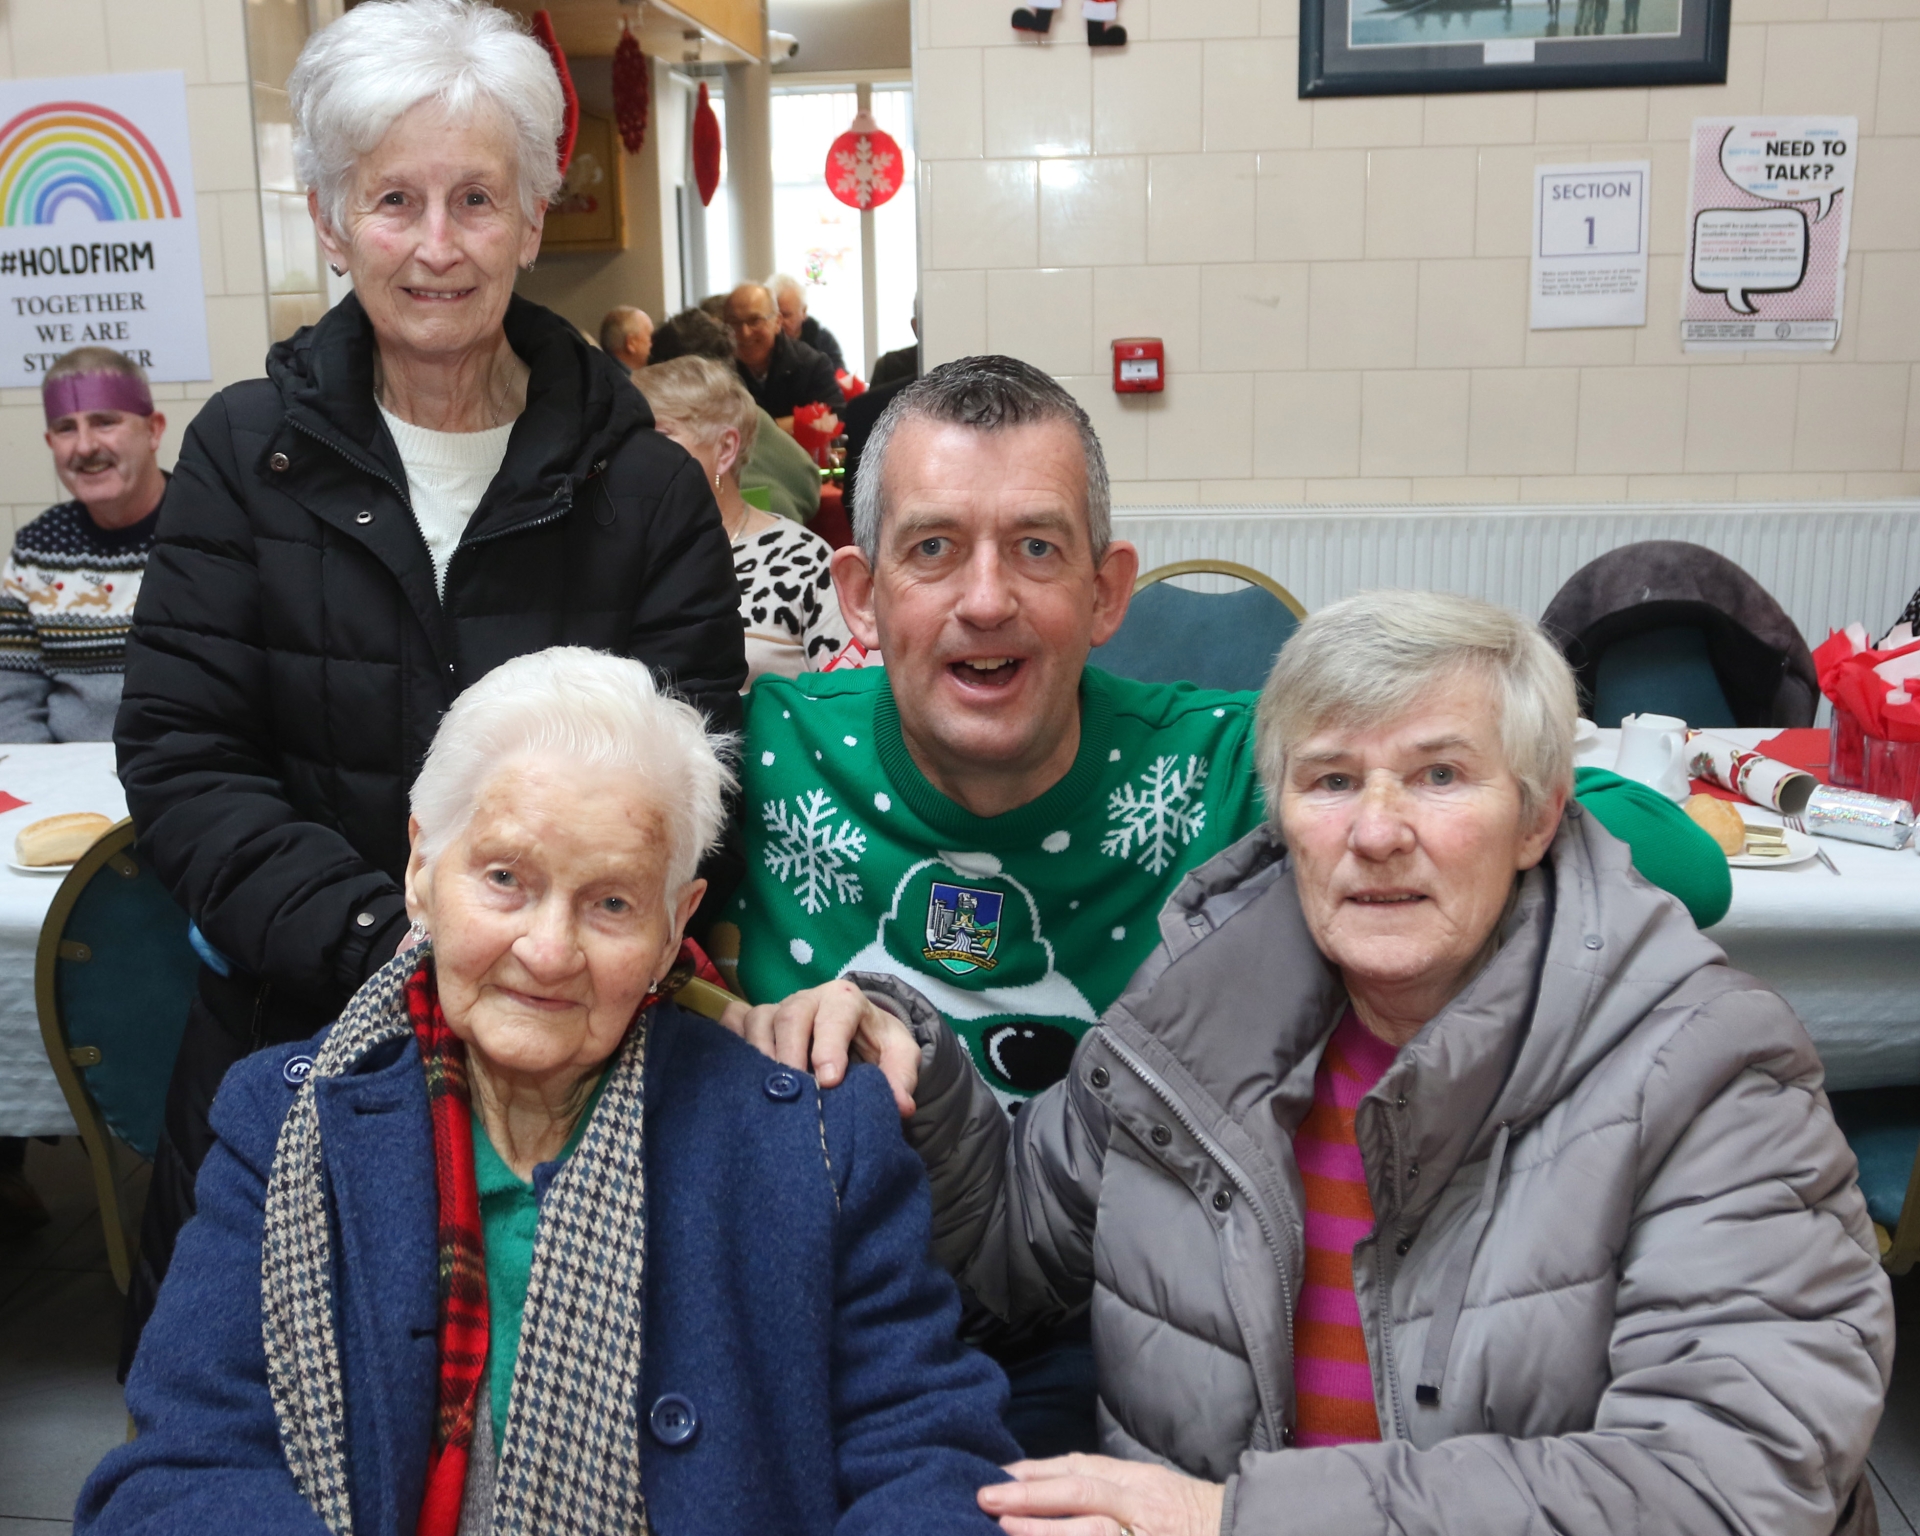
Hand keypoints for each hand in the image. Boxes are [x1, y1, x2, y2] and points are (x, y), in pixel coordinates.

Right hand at [716, 979, 920, 1116]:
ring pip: (758, 1020)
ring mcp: (777, 1008)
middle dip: (791, 1054)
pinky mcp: (754, 1021)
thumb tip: (901, 1106)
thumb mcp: (899, 1055)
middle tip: (797, 1091)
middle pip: (791, 1016)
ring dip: (761, 1055)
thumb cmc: (876, 1044)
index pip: (835, 1014)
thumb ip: (901, 1076)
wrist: (856, 1036)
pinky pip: (733, 1022)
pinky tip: (740, 1074)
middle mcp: (807, 999)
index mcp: (845, 999)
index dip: (830, 1045)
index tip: (830, 1081)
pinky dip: (732, 1042)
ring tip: (770, 1090)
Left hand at [978, 1456, 1225, 1535]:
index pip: (1079, 1469)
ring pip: (1092, 1530)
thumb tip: (1050, 1481)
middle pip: (1081, 1491)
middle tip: (986, 1494)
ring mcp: (1144, 1534)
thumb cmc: (1188, 1515)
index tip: (996, 1473)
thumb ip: (1106, 1484)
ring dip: (1047, 1529)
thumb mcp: (1150, 1487)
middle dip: (1032, 1492)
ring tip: (1007, 1525)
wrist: (1237, 1532)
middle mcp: (1140, 1504)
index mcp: (1137, 1480)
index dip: (1035, 1471)